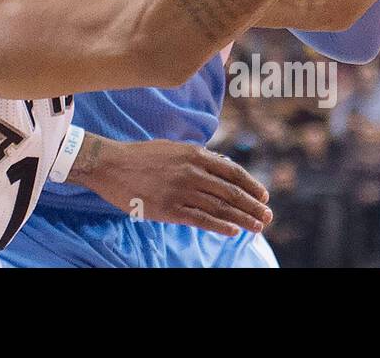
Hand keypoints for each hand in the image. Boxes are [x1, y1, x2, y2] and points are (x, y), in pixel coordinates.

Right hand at [78, 137, 271, 235]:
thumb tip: (222, 166)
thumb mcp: (173, 148)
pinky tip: (233, 231)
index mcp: (193, 154)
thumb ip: (197, 157)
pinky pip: (200, 219)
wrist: (111, 164)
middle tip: (267, 216)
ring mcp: (180, 191)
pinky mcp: (169, 209)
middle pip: (230, 191)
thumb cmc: (142, 155)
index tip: (264, 195)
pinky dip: (219, 226)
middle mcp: (191, 172)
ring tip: (258, 227)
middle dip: (252, 205)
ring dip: (242, 218)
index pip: (231, 171)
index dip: (250, 184)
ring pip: (219, 207)